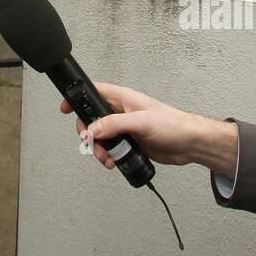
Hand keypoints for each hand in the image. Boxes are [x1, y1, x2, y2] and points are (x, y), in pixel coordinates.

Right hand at [59, 82, 237, 174]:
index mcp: (123, 98)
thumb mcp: (141, 122)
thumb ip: (115, 124)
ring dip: (99, 149)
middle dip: (88, 133)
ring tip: (106, 159)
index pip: (94, 92)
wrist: (190, 144)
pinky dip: (108, 156)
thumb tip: (93, 129)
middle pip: (92, 119)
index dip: (78, 97)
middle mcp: (121, 112)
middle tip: (91, 144)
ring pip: (101, 137)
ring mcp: (125, 128)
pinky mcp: (130, 143)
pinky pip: (112, 149)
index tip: (65, 107)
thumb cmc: (173, 124)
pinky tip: (113, 162)